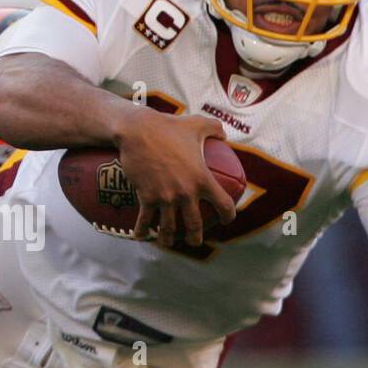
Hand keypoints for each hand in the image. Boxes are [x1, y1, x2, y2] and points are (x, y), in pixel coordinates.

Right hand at [114, 109, 235, 247]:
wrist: (138, 131)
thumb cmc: (168, 126)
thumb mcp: (197, 124)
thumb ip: (215, 129)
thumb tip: (224, 134)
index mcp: (202, 178)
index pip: (223, 204)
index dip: (228, 215)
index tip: (226, 220)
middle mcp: (186, 193)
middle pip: (195, 224)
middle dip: (195, 237)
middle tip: (194, 241)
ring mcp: (165, 197)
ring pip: (169, 227)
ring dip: (168, 239)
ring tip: (167, 243)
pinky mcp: (146, 197)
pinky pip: (145, 220)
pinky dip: (142, 231)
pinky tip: (140, 237)